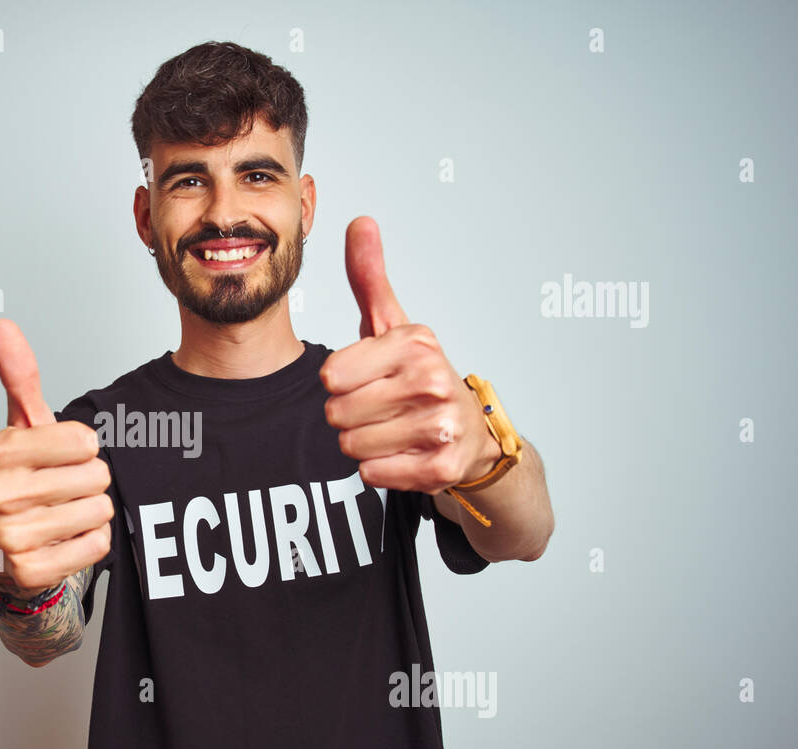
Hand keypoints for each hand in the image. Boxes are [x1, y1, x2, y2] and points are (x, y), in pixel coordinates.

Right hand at [0, 319, 112, 594]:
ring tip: (64, 513)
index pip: (84, 440)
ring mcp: (10, 535)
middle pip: (96, 476)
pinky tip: (65, 540)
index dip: (83, 448)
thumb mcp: (26, 425)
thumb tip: (1, 325)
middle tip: (63, 489)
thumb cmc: (28, 477)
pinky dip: (90, 543)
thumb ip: (20, 375)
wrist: (16, 543)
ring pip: (98, 511)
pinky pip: (96, 546)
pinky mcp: (30, 570)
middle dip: (90, 482)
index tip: (60, 457)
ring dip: (92, 512)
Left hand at [319, 217, 499, 494]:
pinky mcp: (441, 468)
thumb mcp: (393, 325)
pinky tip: (403, 454)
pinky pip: (371, 474)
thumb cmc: (419, 377)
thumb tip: (359, 221)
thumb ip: (369, 278)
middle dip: (349, 416)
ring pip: (351, 446)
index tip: (369, 378)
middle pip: (336, 414)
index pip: (329, 375)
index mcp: (414, 343)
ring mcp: (440, 426)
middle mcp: (432, 381)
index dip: (340, 382)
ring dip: (363, 444)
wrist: (472, 433)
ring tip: (393, 430)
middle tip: (381, 409)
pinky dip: (380, 469)